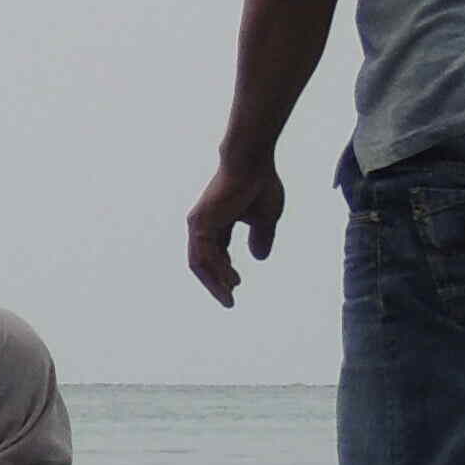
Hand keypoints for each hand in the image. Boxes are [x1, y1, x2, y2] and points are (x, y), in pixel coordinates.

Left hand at [186, 154, 285, 307]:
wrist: (252, 163)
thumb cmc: (259, 184)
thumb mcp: (265, 219)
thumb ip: (260, 238)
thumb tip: (258, 258)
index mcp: (216, 223)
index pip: (215, 255)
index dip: (224, 273)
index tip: (235, 288)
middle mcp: (203, 225)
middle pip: (203, 263)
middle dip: (215, 283)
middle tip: (228, 302)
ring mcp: (199, 223)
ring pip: (201, 262)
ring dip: (216, 281)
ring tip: (230, 295)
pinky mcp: (200, 223)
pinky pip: (206, 254)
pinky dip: (218, 270)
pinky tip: (231, 281)